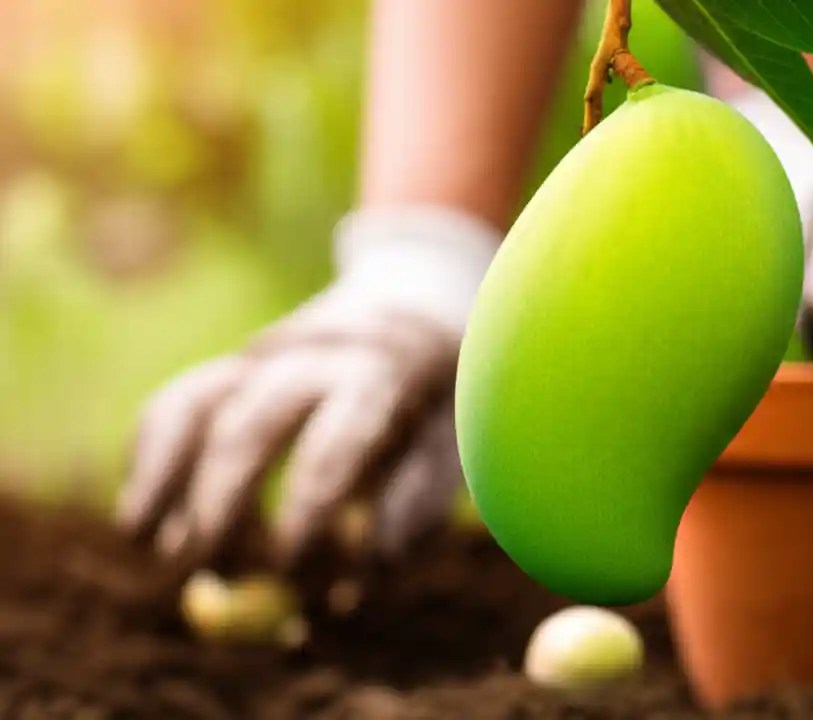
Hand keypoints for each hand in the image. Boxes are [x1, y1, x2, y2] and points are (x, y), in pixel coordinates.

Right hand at [117, 207, 500, 565]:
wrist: (419, 304)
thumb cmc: (440, 401)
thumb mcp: (452, 445)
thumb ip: (413, 506)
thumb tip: (360, 572)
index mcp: (381, 374)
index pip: (335, 440)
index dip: (306, 506)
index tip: (286, 565)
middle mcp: (313, 356)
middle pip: (249, 423)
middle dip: (220, 500)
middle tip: (206, 569)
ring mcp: (265, 354)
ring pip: (196, 405)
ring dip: (165, 478)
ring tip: (150, 548)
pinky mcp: (233, 364)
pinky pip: (176, 403)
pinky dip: (149, 457)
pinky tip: (141, 519)